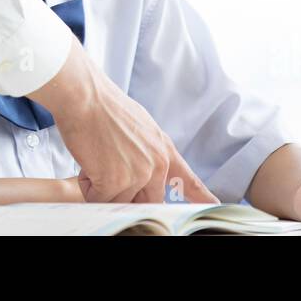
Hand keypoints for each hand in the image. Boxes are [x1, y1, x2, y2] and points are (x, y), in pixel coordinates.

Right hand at [29, 38, 218, 204]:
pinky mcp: (115, 182)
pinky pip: (98, 199)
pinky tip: (88, 162)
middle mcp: (156, 164)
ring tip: (96, 156)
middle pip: (147, 200)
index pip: (188, 180)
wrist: (85, 96)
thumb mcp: (140, 127)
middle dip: (126, 192)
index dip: (201, 197)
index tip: (215, 205)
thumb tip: (143, 174)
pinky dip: (89, 186)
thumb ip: (147, 152)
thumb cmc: (104, 107)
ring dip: (102, 186)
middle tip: (108, 168)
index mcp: (163, 149)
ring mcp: (137, 174)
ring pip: (117, 200)